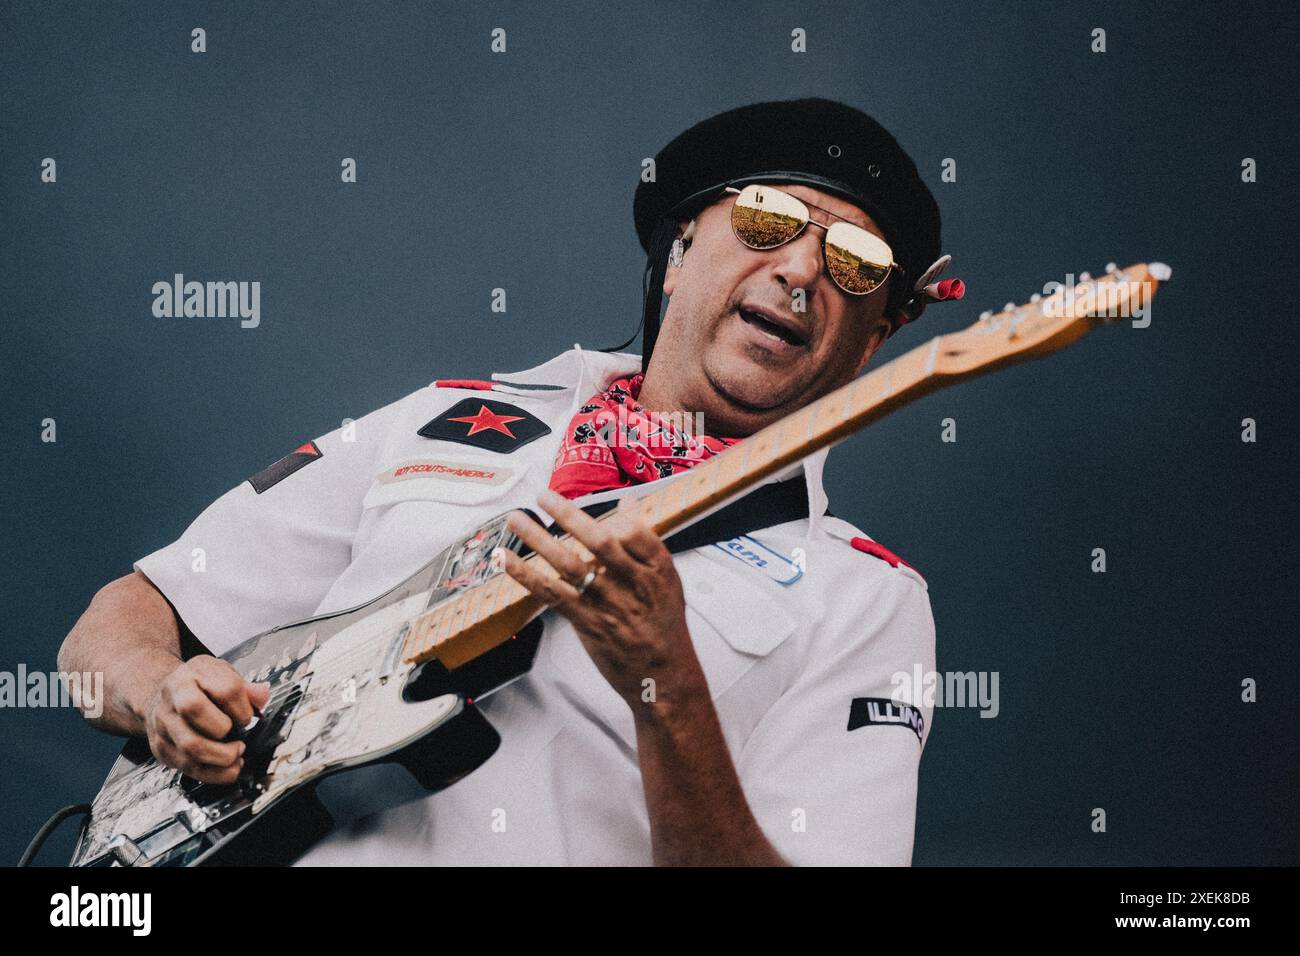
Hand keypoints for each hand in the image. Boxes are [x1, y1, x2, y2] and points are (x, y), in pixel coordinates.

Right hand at [144, 656, 270, 784]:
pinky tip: (227, 768)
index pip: (225, 688)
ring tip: (236, 754)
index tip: (247, 716)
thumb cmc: (199, 687)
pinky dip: (214, 774)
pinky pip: (188, 767)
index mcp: (196, 672)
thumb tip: (262, 695)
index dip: (243, 708)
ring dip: (222, 757)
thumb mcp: (223, 676)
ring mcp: (164, 723)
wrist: (163, 698)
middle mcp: (174, 695)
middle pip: (194, 709)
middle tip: (239, 736)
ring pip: (190, 745)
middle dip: (225, 729)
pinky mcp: (162, 747)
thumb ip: (247, 688)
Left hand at [499, 489, 706, 706]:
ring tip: (516, 520)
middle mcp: (634, 584)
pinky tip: (506, 560)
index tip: (595, 511)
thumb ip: (645, 541)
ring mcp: (609, 605)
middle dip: (568, 515)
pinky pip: (552, 595)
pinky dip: (527, 575)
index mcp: (658, 568)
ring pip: (570, 565)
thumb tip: (627, 501)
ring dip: (539, 540)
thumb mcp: (667, 580)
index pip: (633, 530)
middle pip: (599, 541)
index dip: (611, 517)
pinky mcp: (588, 624)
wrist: (663, 677)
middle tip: (543, 496)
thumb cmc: (664, 625)